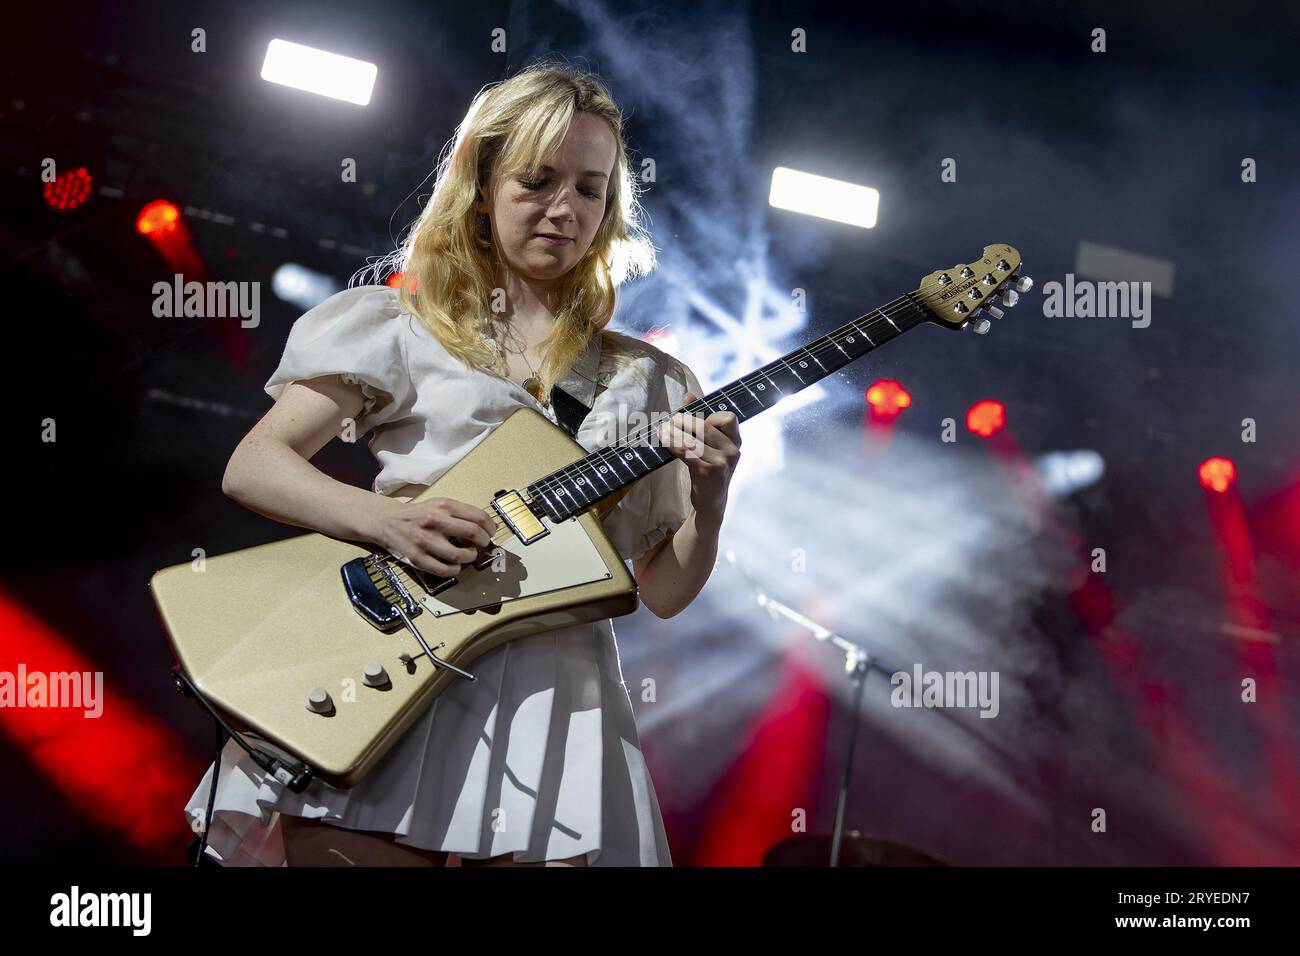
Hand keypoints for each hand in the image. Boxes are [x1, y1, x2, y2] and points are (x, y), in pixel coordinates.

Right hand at [374, 496, 496, 577]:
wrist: (387, 521)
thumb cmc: (418, 514)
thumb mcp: (439, 504)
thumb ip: (461, 513)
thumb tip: (486, 527)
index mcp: (443, 506)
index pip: (479, 517)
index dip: (491, 527)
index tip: (491, 532)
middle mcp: (435, 521)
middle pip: (473, 534)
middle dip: (484, 542)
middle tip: (482, 544)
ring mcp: (425, 540)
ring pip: (460, 555)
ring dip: (470, 557)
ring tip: (468, 554)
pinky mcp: (418, 558)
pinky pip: (445, 570)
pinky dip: (455, 570)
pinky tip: (454, 565)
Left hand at [655, 391, 740, 521]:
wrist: (712, 503)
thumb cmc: (709, 469)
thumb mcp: (710, 446)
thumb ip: (701, 420)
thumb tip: (688, 396)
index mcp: (736, 441)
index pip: (728, 418)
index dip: (710, 415)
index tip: (695, 418)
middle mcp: (733, 451)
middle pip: (705, 426)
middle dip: (683, 421)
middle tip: (669, 421)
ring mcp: (722, 463)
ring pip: (692, 440)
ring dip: (673, 433)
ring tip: (662, 430)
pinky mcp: (708, 473)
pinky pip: (686, 453)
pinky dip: (672, 444)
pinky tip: (664, 441)